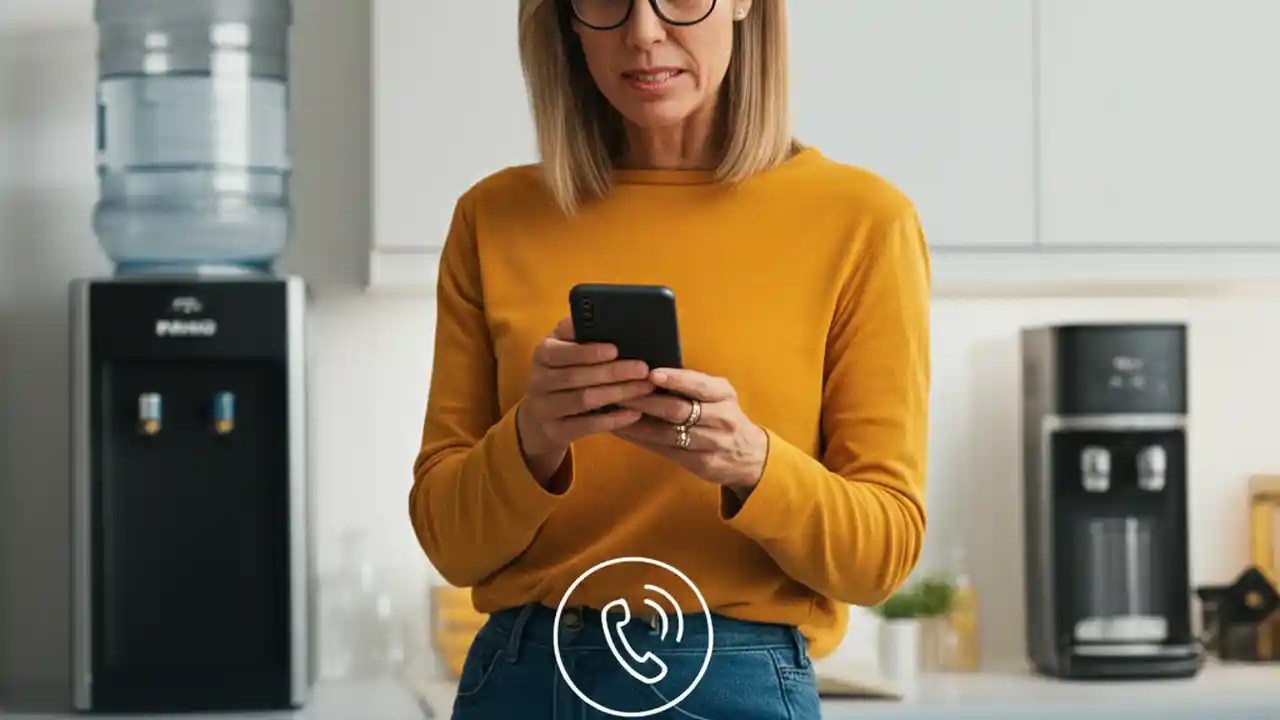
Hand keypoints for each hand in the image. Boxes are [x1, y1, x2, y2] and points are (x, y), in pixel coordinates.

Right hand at [516, 318, 654, 486]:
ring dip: (617, 394)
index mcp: (542, 353)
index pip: (561, 351)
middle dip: (612, 372)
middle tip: (642, 368)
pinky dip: (612, 420)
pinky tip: (634, 413)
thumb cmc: (563, 370)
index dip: (588, 351)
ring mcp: (545, 408)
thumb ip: (578, 332)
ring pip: (583, 401)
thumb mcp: (564, 347)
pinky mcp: (555, 431)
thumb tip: (604, 314)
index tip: (615, 349)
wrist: (541, 414)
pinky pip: (585, 426)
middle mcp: (538, 380)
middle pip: (576, 377)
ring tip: (644, 388)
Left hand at [612, 368, 767, 497]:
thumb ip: (691, 385)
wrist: (749, 456)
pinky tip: (622, 431)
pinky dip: (640, 440)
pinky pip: (664, 450)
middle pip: (678, 410)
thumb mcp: (718, 396)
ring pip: (667, 433)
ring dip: (636, 423)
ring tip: (612, 412)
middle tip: (618, 392)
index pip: (698, 384)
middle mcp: (721, 418)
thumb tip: (646, 370)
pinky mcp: (701, 463)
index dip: (674, 379)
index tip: (650, 373)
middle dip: (645, 401)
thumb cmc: (722, 416)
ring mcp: (712, 443)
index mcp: (724, 394)